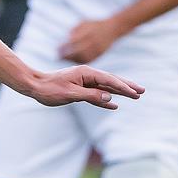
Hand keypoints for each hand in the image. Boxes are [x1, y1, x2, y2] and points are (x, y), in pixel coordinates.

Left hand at [27, 64, 144, 108]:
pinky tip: (114, 103)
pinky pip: (97, 93)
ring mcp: (84, 81)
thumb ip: (90, 95)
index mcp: (86, 73)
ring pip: (106, 86)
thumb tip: (109, 97)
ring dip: (120, 91)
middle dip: (127, 86)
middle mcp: (87, 75)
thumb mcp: (71, 94)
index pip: (109, 80)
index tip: (135, 92)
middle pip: (111, 80)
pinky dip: (106, 98)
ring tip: (135, 95)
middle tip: (142, 91)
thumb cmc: (50, 89)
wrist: (34, 86)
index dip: (123, 87)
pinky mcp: (79, 88)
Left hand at [59, 17, 124, 62]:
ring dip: (72, 59)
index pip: (73, 42)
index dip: (64, 47)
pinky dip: (79, 61)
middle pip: (77, 51)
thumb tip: (65, 42)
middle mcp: (93, 41)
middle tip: (58, 56)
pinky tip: (73, 60)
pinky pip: (88, 60)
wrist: (113, 28)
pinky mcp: (100, 54)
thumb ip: (74, 32)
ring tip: (64, 58)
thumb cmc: (94, 25)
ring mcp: (97, 49)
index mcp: (88, 33)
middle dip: (67, 55)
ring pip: (83, 57)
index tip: (57, 49)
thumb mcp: (83, 23)